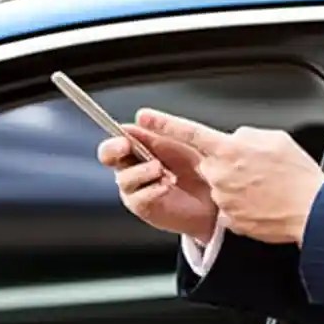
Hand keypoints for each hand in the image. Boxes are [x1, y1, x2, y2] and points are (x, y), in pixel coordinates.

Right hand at [97, 124, 217, 243]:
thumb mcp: (183, 142)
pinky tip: (166, 187)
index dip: (114, 140)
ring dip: (141, 171)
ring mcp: (137, 188)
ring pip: (123, 179)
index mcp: (140, 146)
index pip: (116, 140)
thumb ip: (161, 130)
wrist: (216, 193)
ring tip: (162, 170)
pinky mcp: (145, 207)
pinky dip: (150, 190)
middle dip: (113, 152)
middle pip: (108, 157)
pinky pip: (137, 198)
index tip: (124, 141)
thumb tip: (140, 115)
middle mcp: (133, 166)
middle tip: (126, 149)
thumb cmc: (199, 164)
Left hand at [135, 108, 323, 244]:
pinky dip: (244, 205)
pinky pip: (230, 208)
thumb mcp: (274, 139)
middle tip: (257, 169)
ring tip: (265, 188)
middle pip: (211, 164)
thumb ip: (245, 137)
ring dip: (238, 186)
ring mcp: (222, 198)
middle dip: (227, 165)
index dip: (163, 123)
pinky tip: (263, 204)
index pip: (188, 132)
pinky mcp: (228, 220)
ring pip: (222, 186)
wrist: (311, 211)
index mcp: (229, 149)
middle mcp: (219, 173)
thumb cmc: (297, 176)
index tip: (143, 117)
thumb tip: (235, 140)